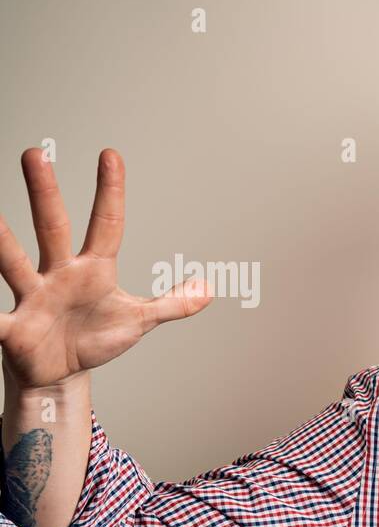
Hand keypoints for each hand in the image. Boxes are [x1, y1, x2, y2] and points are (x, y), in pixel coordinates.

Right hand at [0, 148, 210, 390]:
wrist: (60, 373)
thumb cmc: (94, 339)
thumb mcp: (138, 321)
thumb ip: (172, 304)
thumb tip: (208, 287)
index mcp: (92, 270)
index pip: (106, 225)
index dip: (110, 193)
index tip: (110, 156)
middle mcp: (58, 274)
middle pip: (52, 229)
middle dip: (45, 194)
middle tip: (34, 153)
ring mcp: (33, 297)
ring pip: (14, 263)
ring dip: (1, 241)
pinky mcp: (13, 329)